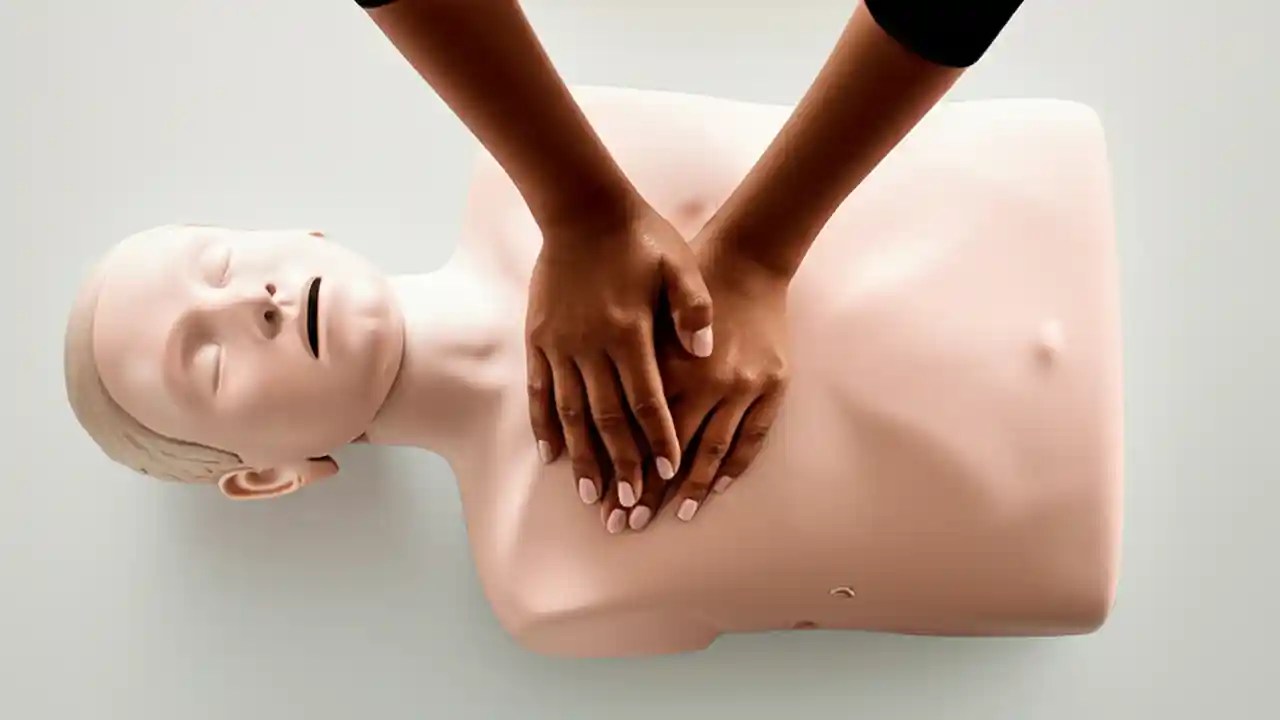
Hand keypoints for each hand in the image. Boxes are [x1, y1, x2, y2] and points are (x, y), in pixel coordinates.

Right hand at [526, 198, 714, 509]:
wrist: (582, 208)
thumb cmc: (640, 236)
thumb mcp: (679, 264)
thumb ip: (693, 309)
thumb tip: (703, 352)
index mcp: (628, 331)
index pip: (647, 401)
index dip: (658, 439)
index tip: (669, 473)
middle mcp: (589, 345)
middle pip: (607, 419)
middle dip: (621, 466)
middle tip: (630, 506)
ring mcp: (559, 344)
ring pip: (571, 414)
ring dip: (582, 457)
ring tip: (591, 494)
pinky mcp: (538, 338)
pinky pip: (539, 392)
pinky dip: (545, 426)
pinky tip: (551, 455)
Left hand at [608, 234, 790, 530]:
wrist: (746, 255)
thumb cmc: (685, 281)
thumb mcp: (649, 314)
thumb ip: (630, 361)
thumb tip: (594, 410)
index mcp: (668, 366)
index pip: (639, 434)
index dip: (620, 469)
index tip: (601, 500)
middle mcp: (705, 382)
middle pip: (670, 451)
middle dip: (647, 491)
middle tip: (624, 524)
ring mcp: (742, 387)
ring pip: (711, 451)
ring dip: (689, 489)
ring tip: (672, 517)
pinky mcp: (771, 385)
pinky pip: (751, 437)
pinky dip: (732, 465)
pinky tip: (713, 488)